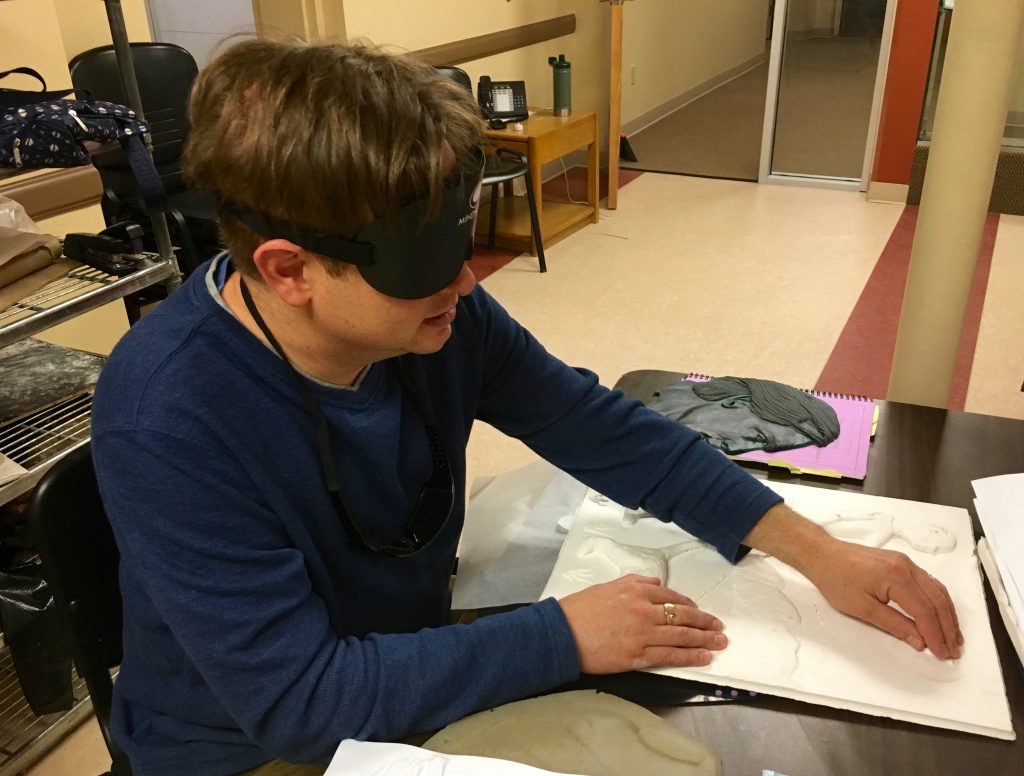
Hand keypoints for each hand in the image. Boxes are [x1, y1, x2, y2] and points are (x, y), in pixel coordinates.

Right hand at [557, 574, 726, 673]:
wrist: (562, 633)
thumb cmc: (580, 609)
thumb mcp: (608, 586)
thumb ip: (635, 582)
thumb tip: (657, 582)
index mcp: (636, 591)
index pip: (672, 597)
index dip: (690, 605)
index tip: (700, 611)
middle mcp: (643, 610)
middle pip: (683, 615)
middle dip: (705, 622)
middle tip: (719, 627)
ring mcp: (642, 634)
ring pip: (681, 636)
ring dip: (704, 639)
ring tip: (719, 642)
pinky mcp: (638, 656)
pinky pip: (670, 656)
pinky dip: (690, 656)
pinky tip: (704, 657)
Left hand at [805, 539, 962, 659]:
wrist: (822, 554)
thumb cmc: (835, 579)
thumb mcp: (863, 608)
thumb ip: (894, 625)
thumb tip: (920, 642)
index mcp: (897, 577)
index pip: (925, 611)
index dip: (936, 635)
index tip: (942, 654)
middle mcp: (907, 567)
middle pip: (937, 600)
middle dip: (947, 628)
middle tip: (953, 650)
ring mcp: (906, 563)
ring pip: (937, 591)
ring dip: (947, 615)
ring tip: (953, 637)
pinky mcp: (902, 563)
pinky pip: (928, 583)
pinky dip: (938, 601)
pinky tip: (941, 615)